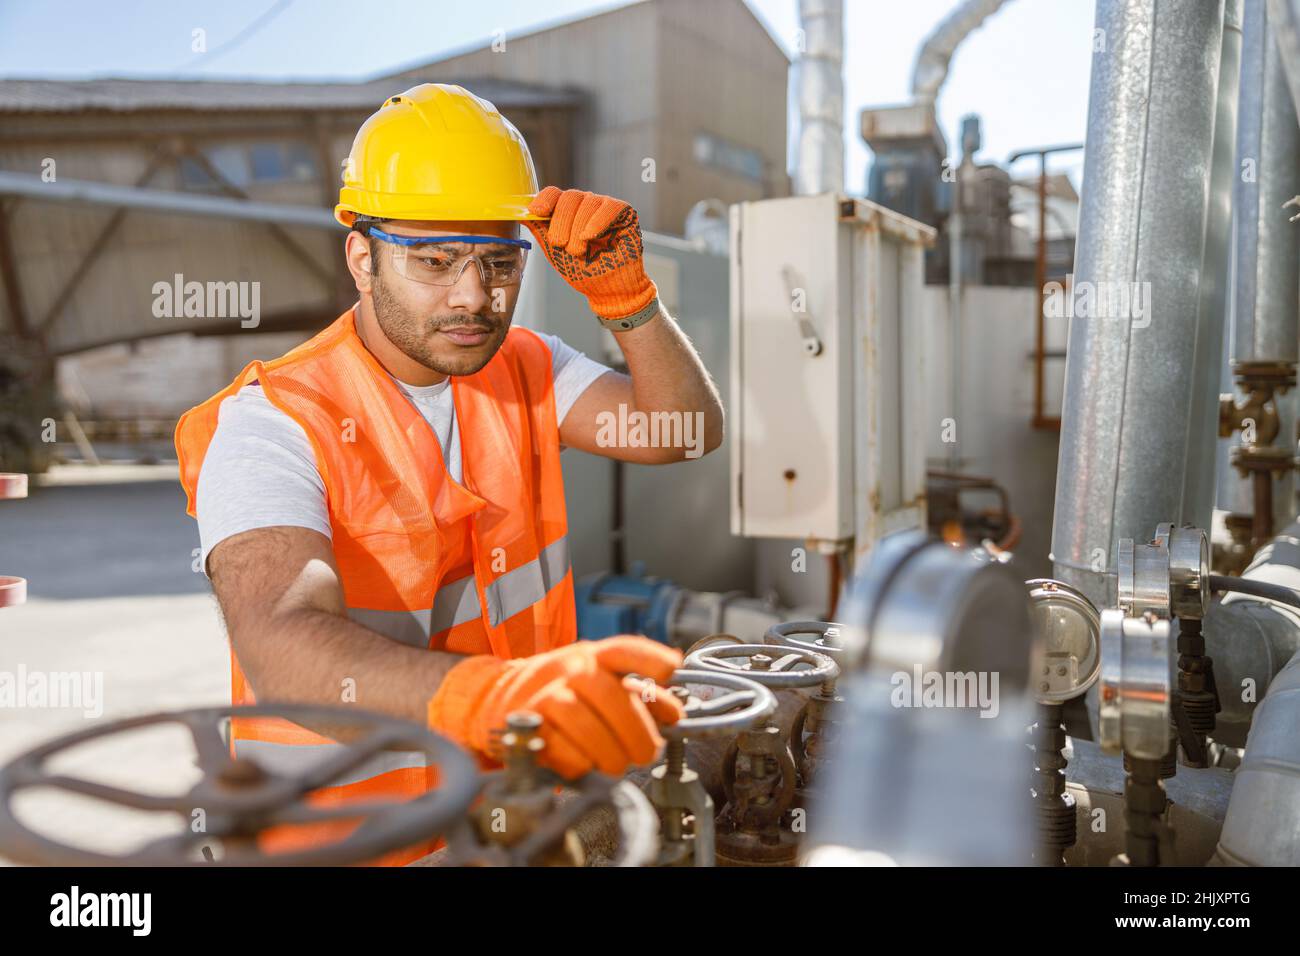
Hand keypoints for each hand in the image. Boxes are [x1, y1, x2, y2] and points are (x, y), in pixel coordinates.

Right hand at [428, 636, 684, 777]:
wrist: (500, 701)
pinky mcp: (525, 724)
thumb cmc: (562, 694)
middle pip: (608, 693)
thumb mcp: (601, 683)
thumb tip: (673, 711)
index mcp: (592, 656)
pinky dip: (577, 762)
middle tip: (646, 753)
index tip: (670, 672)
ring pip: (581, 719)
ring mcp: (544, 694)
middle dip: (635, 730)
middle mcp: (568, 669)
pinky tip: (585, 766)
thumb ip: (639, 694)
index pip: (624, 649)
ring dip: (608, 750)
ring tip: (618, 764)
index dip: (651, 659)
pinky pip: (556, 746)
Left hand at [524, 186, 657, 320]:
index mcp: (567, 211)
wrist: (607, 289)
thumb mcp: (554, 251)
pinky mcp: (624, 212)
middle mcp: (585, 204)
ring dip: (578, 229)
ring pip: (588, 203)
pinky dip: (598, 222)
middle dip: (561, 223)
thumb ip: (540, 230)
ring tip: (579, 251)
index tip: (537, 211)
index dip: (544, 200)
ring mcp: (604, 206)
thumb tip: (518, 213)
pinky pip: (610, 208)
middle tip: (561, 245)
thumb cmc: (582, 270)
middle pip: (569, 198)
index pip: (553, 194)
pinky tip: (590, 236)